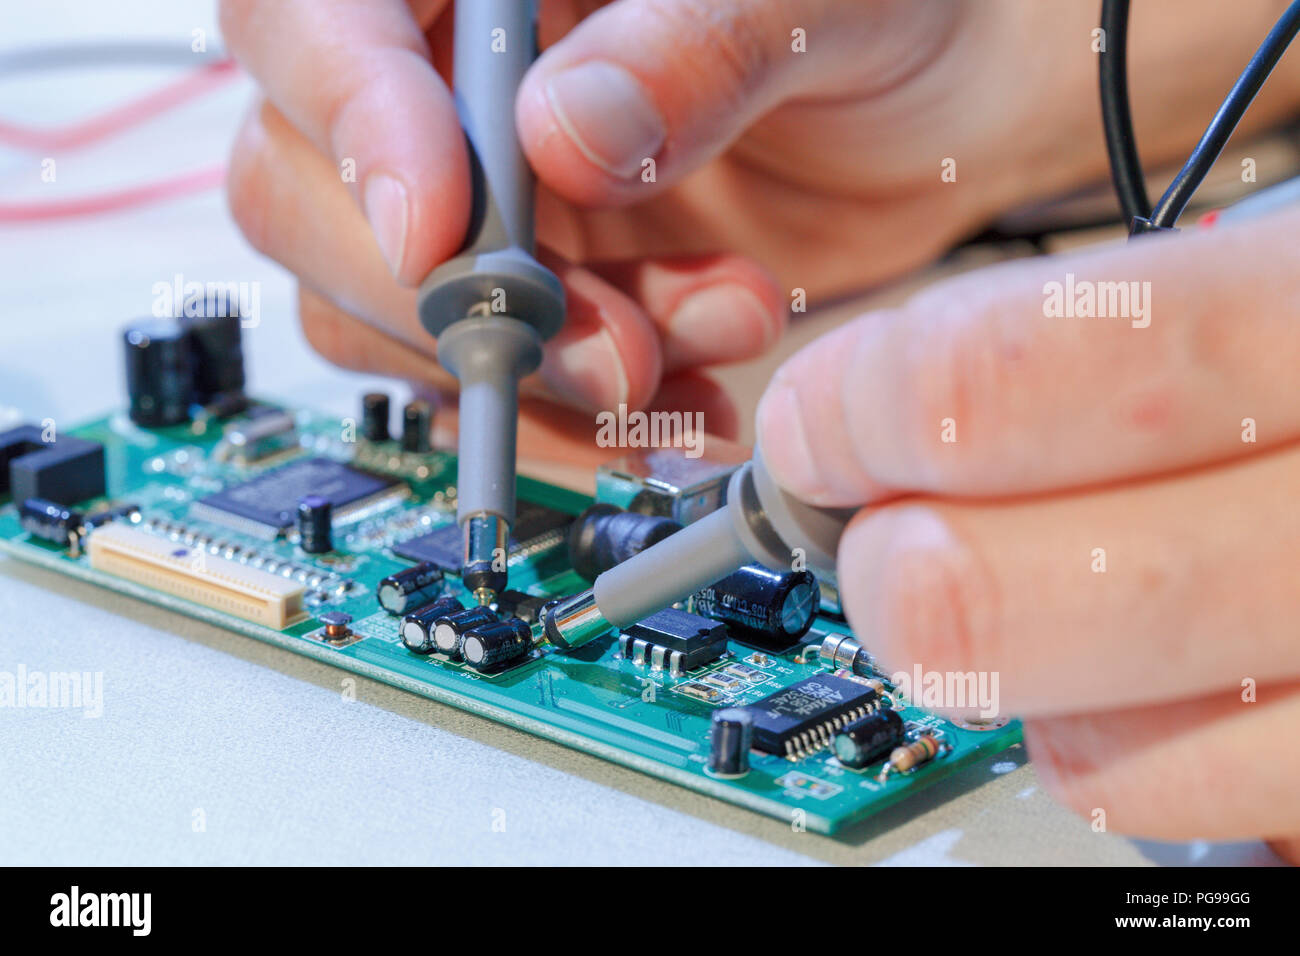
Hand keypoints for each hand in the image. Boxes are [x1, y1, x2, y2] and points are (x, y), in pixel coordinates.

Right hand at [218, 0, 1299, 463]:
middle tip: (612, 348)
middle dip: (461, 297)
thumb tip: (562, 136)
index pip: (307, 15)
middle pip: (305, 189)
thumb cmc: (881, 8)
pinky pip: (489, 380)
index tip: (438, 230)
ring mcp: (476, 194)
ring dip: (542, 373)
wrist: (944, 104)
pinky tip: (685, 410)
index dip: (347, 120)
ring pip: (397, 311)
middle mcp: (442, 79)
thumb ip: (694, 41)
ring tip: (704, 353)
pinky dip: (582, 421)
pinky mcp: (527, 292)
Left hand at [756, 209, 1299, 858]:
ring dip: (1017, 674)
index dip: (876, 410)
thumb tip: (836, 422)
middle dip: (903, 574)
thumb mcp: (1252, 277)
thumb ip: (1044, 344)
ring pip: (1092, 752)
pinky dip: (1121, 751)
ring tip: (1050, 591)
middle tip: (893, 541)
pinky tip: (1151, 674)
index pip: (1014, 383)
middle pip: (1009, 602)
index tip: (829, 424)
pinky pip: (1184, 819)